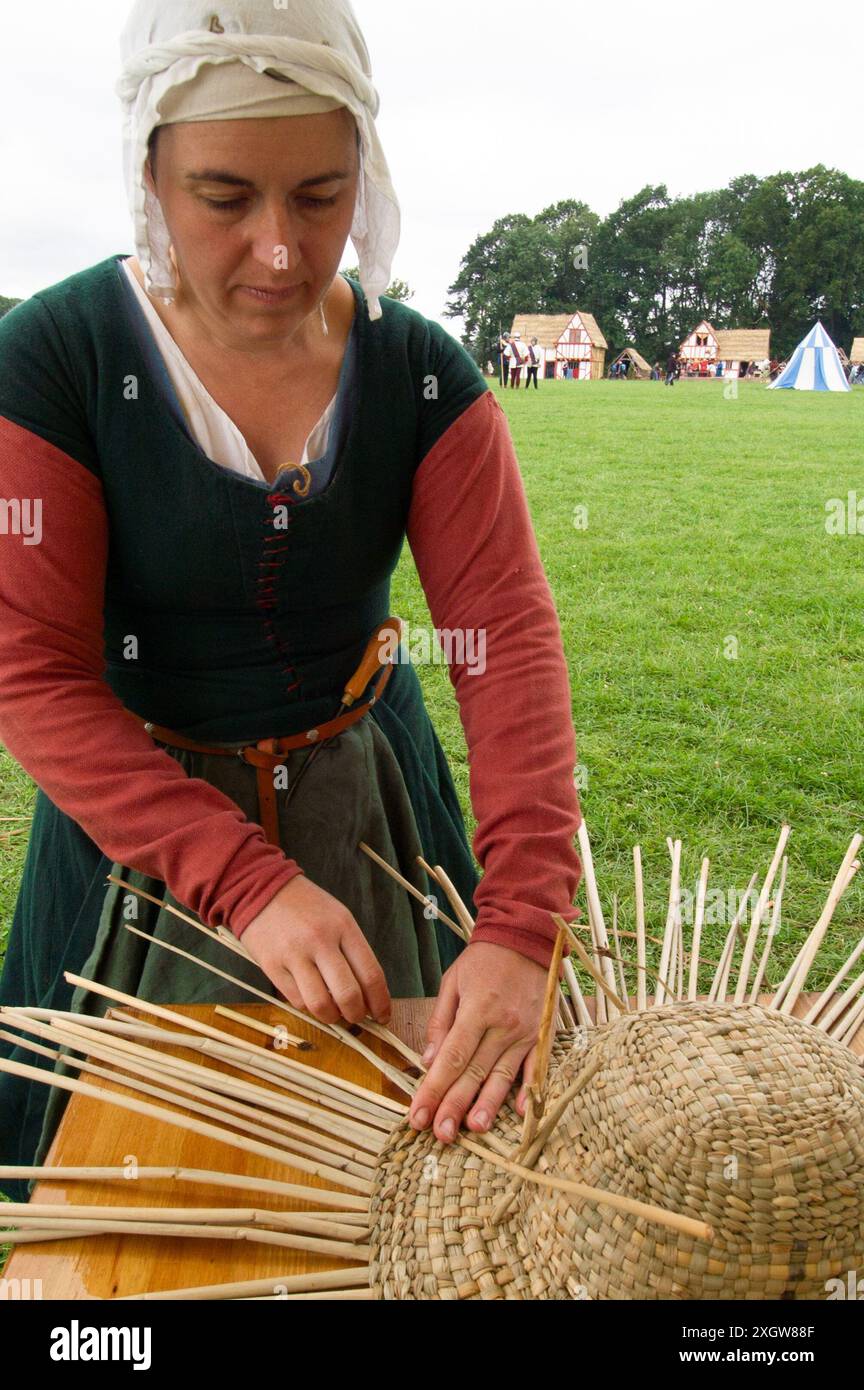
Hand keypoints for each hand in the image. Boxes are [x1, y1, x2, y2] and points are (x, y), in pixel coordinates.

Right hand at [240, 875, 390, 1028]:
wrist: (260, 888)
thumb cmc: (306, 906)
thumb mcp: (338, 917)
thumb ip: (353, 952)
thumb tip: (367, 994)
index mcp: (344, 926)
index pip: (371, 974)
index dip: (381, 1003)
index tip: (383, 1016)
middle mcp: (321, 940)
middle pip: (348, 995)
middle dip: (357, 1015)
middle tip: (356, 1018)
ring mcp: (294, 954)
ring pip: (321, 1005)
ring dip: (331, 1017)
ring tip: (333, 1012)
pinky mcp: (271, 966)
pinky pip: (296, 1001)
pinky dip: (308, 1007)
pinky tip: (311, 998)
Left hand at [408, 942, 546, 1144]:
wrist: (527, 937)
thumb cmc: (484, 959)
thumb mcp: (452, 981)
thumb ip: (440, 1022)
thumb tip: (428, 1061)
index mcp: (477, 1010)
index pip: (451, 1058)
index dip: (433, 1089)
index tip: (418, 1115)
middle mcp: (503, 1025)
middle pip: (474, 1072)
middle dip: (454, 1106)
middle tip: (440, 1134)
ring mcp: (526, 1032)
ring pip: (503, 1075)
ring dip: (488, 1105)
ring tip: (474, 1130)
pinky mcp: (542, 1034)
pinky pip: (536, 1067)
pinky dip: (529, 1090)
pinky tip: (519, 1113)